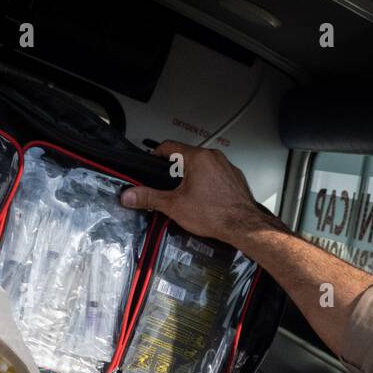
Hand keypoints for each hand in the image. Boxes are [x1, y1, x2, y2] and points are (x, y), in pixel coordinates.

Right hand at [119, 141, 278, 246]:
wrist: (243, 225)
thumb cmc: (216, 214)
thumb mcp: (174, 206)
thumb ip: (149, 198)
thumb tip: (130, 196)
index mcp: (197, 158)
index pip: (169, 146)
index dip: (156, 155)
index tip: (151, 163)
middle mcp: (213, 157)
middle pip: (186, 156)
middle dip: (174, 170)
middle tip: (168, 185)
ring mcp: (226, 166)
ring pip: (202, 165)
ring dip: (192, 176)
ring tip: (186, 194)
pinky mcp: (234, 177)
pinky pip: (215, 174)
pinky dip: (207, 183)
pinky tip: (204, 199)